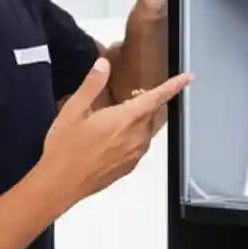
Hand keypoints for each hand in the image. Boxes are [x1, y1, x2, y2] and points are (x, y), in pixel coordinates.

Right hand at [38, 58, 193, 211]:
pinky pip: (140, 146)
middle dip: (146, 101)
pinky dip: (134, 136)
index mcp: (124, 120)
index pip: (156, 98)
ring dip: (140, 120)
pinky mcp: (128, 168)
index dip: (173, 86)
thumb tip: (104, 64)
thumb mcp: (73, 110)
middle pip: (152, 114)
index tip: (188, 77)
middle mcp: (135, 138)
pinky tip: (113, 138)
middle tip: (129, 95)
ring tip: (119, 116)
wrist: (59, 184)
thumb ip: (92, 85)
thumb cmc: (64, 147)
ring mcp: (134, 156)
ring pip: (147, 131)